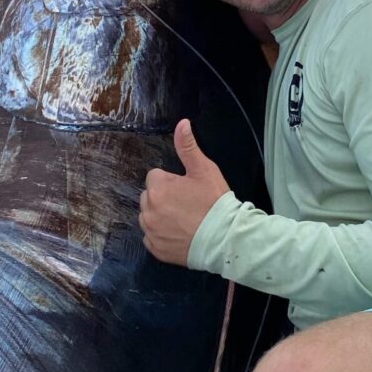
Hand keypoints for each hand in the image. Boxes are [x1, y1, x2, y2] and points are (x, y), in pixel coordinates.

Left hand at [139, 119, 228, 265]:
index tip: (187, 189)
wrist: (224, 238)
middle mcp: (148, 210)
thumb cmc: (214, 201)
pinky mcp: (155, 249)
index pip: (155, 177)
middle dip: (163, 197)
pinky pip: (151, 237)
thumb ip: (188, 146)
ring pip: (148, 216)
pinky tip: (178, 233)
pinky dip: (161, 235)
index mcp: (158, 188)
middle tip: (186, 203)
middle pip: (150, 196)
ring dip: (159, 215)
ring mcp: (151, 232)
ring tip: (183, 218)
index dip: (172, 181)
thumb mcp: (204, 169)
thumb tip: (182, 123)